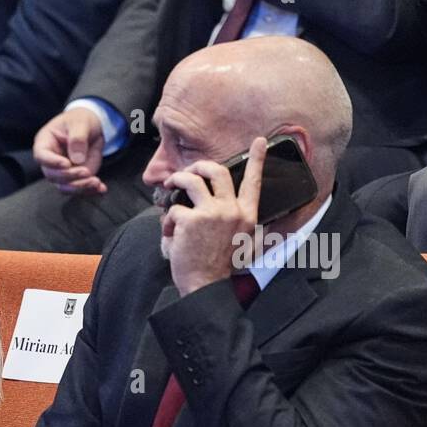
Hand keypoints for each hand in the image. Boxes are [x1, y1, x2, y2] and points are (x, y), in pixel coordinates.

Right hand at [33, 106, 106, 193]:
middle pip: (53, 175)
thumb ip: (78, 138)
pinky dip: (90, 190)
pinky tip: (101, 188)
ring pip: (64, 186)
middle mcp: (50, 160)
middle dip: (70, 177)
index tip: (66, 164)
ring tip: (96, 182)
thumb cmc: (80, 120)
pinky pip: (78, 188)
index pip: (41, 156)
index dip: (52, 162)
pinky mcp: (74, 177)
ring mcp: (62, 171)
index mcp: (45, 143)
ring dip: (80, 187)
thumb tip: (77, 159)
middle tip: (86, 172)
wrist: (90, 127)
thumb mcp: (80, 123)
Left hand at [160, 135, 265, 295]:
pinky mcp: (191, 220)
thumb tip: (250, 219)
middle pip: (217, 171)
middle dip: (199, 166)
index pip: (254, 182)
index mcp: (247, 215)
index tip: (259, 142)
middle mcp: (232, 210)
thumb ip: (245, 227)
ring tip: (170, 186)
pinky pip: (174, 208)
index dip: (257, 159)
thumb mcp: (244, 245)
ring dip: (177, 180)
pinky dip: (167, 220)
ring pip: (192, 180)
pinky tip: (170, 233)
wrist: (206, 285)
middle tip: (188, 172)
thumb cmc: (220, 267)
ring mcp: (212, 213)